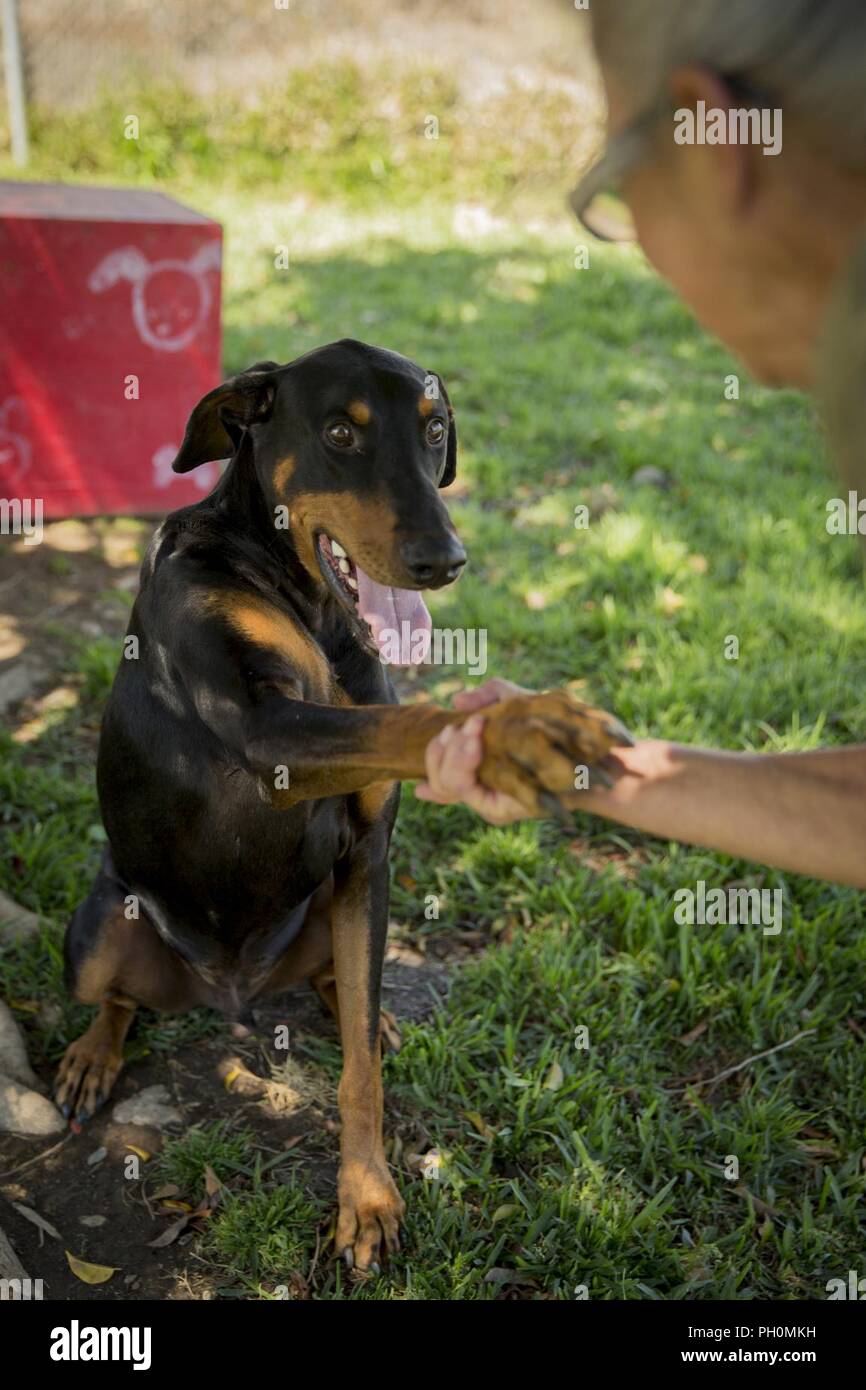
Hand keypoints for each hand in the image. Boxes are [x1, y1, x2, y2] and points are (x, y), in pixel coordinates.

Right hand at [417, 684, 632, 824]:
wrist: (599, 759)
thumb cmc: (566, 731)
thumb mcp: (524, 704)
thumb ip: (492, 695)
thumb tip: (457, 701)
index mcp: (488, 772)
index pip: (444, 776)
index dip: (431, 765)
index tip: (422, 770)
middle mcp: (486, 791)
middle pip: (438, 779)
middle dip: (439, 749)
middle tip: (459, 727)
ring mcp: (489, 802)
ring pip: (445, 781)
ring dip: (449, 752)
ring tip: (471, 731)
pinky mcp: (497, 809)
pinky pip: (461, 787)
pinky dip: (461, 762)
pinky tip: (474, 742)